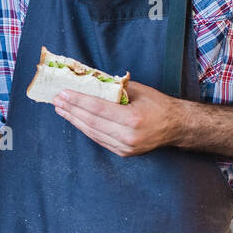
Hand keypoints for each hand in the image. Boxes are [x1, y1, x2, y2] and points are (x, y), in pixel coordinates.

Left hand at [52, 81, 182, 156]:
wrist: (175, 126)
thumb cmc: (158, 104)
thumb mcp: (137, 90)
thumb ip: (113, 87)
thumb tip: (87, 79)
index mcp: (133, 119)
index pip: (97, 109)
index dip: (77, 100)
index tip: (63, 93)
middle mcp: (128, 136)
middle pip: (91, 121)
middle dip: (71, 109)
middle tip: (56, 100)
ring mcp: (125, 147)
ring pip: (92, 132)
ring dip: (74, 120)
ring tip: (61, 109)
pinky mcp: (123, 153)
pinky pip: (99, 139)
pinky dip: (85, 128)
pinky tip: (75, 119)